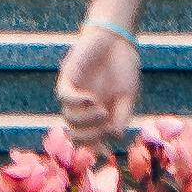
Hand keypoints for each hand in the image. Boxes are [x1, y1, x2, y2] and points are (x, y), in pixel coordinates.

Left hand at [54, 11, 143, 141]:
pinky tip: (91, 99)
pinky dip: (76, 102)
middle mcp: (83, 108)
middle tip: (103, 128)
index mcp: (97, 116)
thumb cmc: (124, 68)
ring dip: (85, 120)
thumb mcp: (127, 96)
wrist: (118, 40)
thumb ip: (121, 116)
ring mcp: (75, 93)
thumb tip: (114, 137)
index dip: (93, 150)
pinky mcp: (68, 77)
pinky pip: (64, 96)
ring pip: (69, 118)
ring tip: (102, 109)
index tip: (104, 152)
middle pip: (76, 134)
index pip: (88, 140)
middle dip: (88, 137)